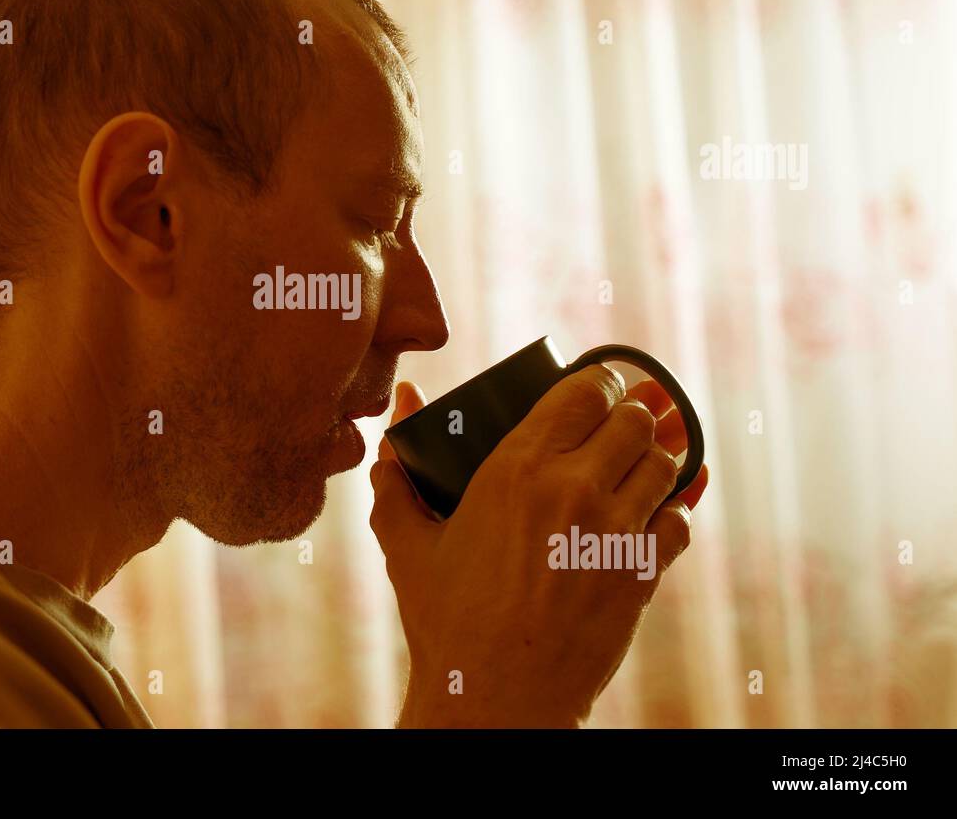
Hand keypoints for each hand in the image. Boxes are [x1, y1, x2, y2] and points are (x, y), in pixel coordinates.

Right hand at [372, 370, 709, 727]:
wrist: (494, 698)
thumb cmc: (444, 620)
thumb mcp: (405, 542)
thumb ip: (396, 473)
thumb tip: (399, 408)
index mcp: (514, 467)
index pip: (584, 389)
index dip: (600, 379)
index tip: (598, 386)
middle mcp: (572, 488)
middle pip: (635, 418)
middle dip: (631, 414)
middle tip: (618, 426)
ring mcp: (613, 532)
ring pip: (664, 461)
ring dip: (654, 457)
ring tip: (636, 466)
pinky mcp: (641, 574)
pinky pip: (680, 519)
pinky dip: (672, 509)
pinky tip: (653, 512)